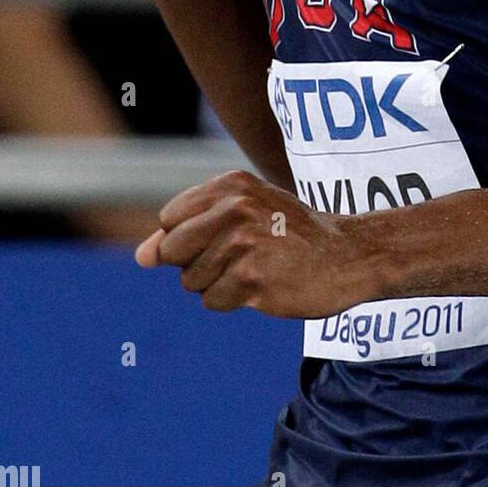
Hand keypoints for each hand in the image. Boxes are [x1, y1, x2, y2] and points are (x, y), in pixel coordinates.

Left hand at [135, 171, 381, 317]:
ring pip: (191, 281)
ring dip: (218, 284)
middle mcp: (234, 208)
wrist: (347, 255)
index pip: (170, 219)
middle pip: (172, 251)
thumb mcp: (242, 214)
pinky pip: (213, 301)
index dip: (190, 238)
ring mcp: (244, 243)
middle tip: (239, 256)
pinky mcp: (253, 278)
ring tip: (257, 268)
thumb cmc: (288, 233)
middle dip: (196, 263)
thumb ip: (186, 230)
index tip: (224, 236)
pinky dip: (233, 300)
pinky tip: (264, 285)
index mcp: (230, 185)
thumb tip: (141, 257)